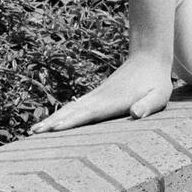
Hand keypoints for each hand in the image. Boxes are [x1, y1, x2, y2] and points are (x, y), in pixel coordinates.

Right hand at [29, 53, 173, 133]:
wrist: (149, 57)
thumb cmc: (156, 81)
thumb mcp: (159, 95)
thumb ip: (148, 105)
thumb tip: (135, 114)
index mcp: (112, 102)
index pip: (88, 114)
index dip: (71, 122)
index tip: (53, 129)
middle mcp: (99, 98)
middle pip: (72, 111)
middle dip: (53, 122)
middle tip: (32, 133)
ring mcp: (96, 96)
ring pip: (70, 109)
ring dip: (52, 119)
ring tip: (33, 131)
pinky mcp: (96, 97)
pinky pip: (75, 107)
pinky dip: (60, 115)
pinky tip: (52, 122)